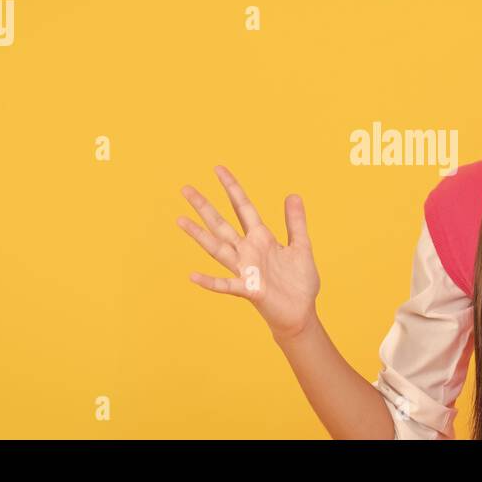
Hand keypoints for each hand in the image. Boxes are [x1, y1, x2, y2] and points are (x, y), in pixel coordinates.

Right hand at [176, 165, 320, 341]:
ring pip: (218, 248)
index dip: (232, 188)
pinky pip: (226, 284)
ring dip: (199, 235)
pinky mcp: (249, 289)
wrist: (301, 313)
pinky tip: (192, 276)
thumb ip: (295, 222)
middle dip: (205, 206)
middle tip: (185, 188)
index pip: (242, 207)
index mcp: (261, 238)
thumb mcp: (301, 246)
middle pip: (222, 224)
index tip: (218, 168)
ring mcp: (245, 269)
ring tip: (180, 220)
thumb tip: (293, 194)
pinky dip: (210, 281)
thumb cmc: (299, 283)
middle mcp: (248, 251)